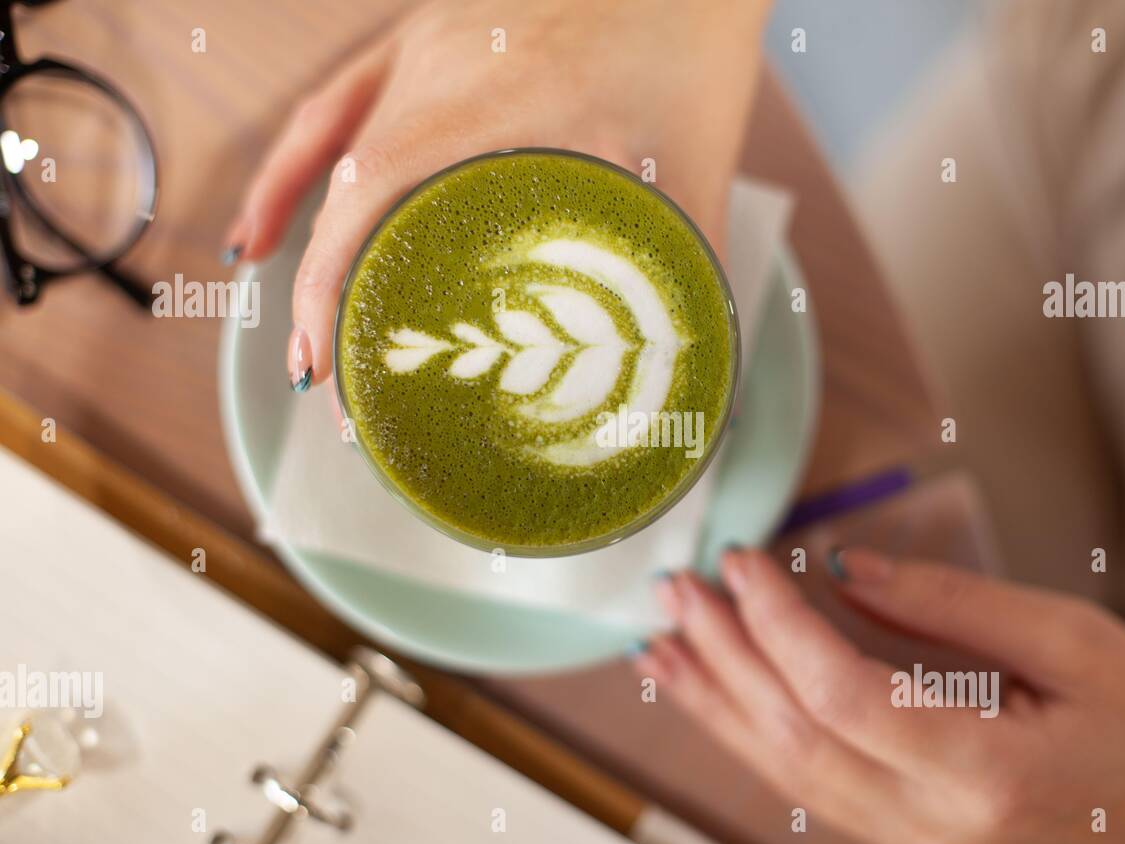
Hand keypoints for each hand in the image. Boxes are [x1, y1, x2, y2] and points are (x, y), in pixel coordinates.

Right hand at [223, 0, 768, 387]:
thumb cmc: (694, 36)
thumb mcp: (695, 170)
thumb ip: (693, 273)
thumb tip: (709, 374)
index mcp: (490, 101)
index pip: (368, 199)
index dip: (330, 288)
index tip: (329, 363)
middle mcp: (436, 69)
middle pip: (345, 193)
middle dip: (324, 297)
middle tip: (333, 381)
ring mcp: (422, 44)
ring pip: (330, 151)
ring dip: (295, 239)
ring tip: (294, 327)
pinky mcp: (425, 33)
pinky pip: (337, 101)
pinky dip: (298, 165)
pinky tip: (269, 218)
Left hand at [642, 548, 1124, 843]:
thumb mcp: (1080, 646)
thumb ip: (954, 606)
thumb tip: (846, 571)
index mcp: (986, 773)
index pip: (837, 693)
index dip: (774, 623)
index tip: (741, 562)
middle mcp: (937, 829)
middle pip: (792, 738)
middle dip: (722, 658)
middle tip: (674, 592)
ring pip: (789, 776)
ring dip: (719, 706)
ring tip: (664, 648)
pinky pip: (816, 794)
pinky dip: (759, 741)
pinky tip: (725, 702)